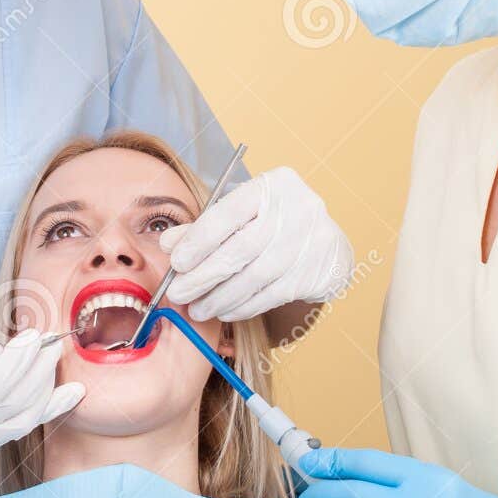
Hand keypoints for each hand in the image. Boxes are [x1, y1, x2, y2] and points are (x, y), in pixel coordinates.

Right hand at [0, 328, 83, 485]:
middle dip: (39, 370)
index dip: (19, 361)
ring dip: (46, 390)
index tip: (34, 336)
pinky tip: (64, 393)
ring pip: (22, 423)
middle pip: (14, 404)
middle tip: (54, 342)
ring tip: (54, 360)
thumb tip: (0, 352)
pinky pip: (15, 433)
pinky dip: (40, 410)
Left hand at [161, 166, 351, 320]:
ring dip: (220, 297)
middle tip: (179, 294)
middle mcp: (295, 210)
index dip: (198, 241)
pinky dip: (243, 306)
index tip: (176, 263)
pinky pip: (270, 295)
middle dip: (203, 276)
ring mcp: (309, 243)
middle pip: (240, 249)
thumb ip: (205, 226)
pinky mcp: (315, 272)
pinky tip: (224, 310)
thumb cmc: (275, 223)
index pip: (228, 213)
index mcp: (272, 186)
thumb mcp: (244, 214)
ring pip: (254, 277)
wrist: (328, 243)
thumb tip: (168, 244)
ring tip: (198, 308)